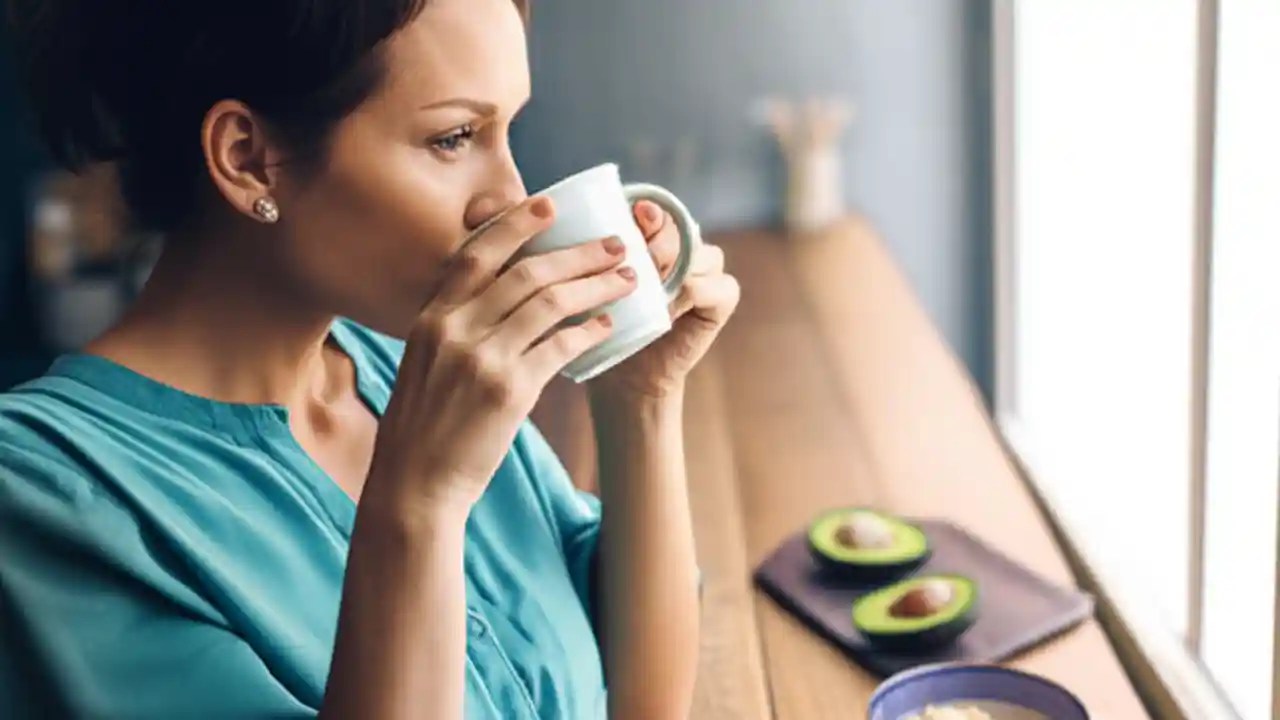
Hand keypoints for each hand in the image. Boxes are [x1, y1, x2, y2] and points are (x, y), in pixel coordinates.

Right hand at [367, 197, 636, 510]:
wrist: (416, 482)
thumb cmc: (424, 424)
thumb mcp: (427, 361)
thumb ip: (457, 324)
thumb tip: (503, 294)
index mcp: (432, 317)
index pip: (477, 253)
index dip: (515, 223)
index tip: (549, 204)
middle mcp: (455, 329)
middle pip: (526, 271)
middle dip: (577, 252)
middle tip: (615, 244)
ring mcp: (482, 358)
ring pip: (551, 302)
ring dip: (596, 285)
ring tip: (627, 279)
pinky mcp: (509, 391)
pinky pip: (561, 347)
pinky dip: (589, 332)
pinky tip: (609, 326)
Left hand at [588, 200, 739, 399]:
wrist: (623, 375)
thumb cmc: (601, 325)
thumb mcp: (589, 284)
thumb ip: (587, 251)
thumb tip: (556, 205)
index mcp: (654, 234)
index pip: (658, 210)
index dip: (648, 212)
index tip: (634, 217)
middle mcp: (685, 246)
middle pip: (679, 229)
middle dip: (656, 243)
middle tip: (631, 265)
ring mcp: (708, 270)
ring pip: (700, 253)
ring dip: (672, 269)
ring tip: (646, 288)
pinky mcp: (723, 297)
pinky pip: (718, 285)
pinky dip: (691, 293)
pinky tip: (667, 309)